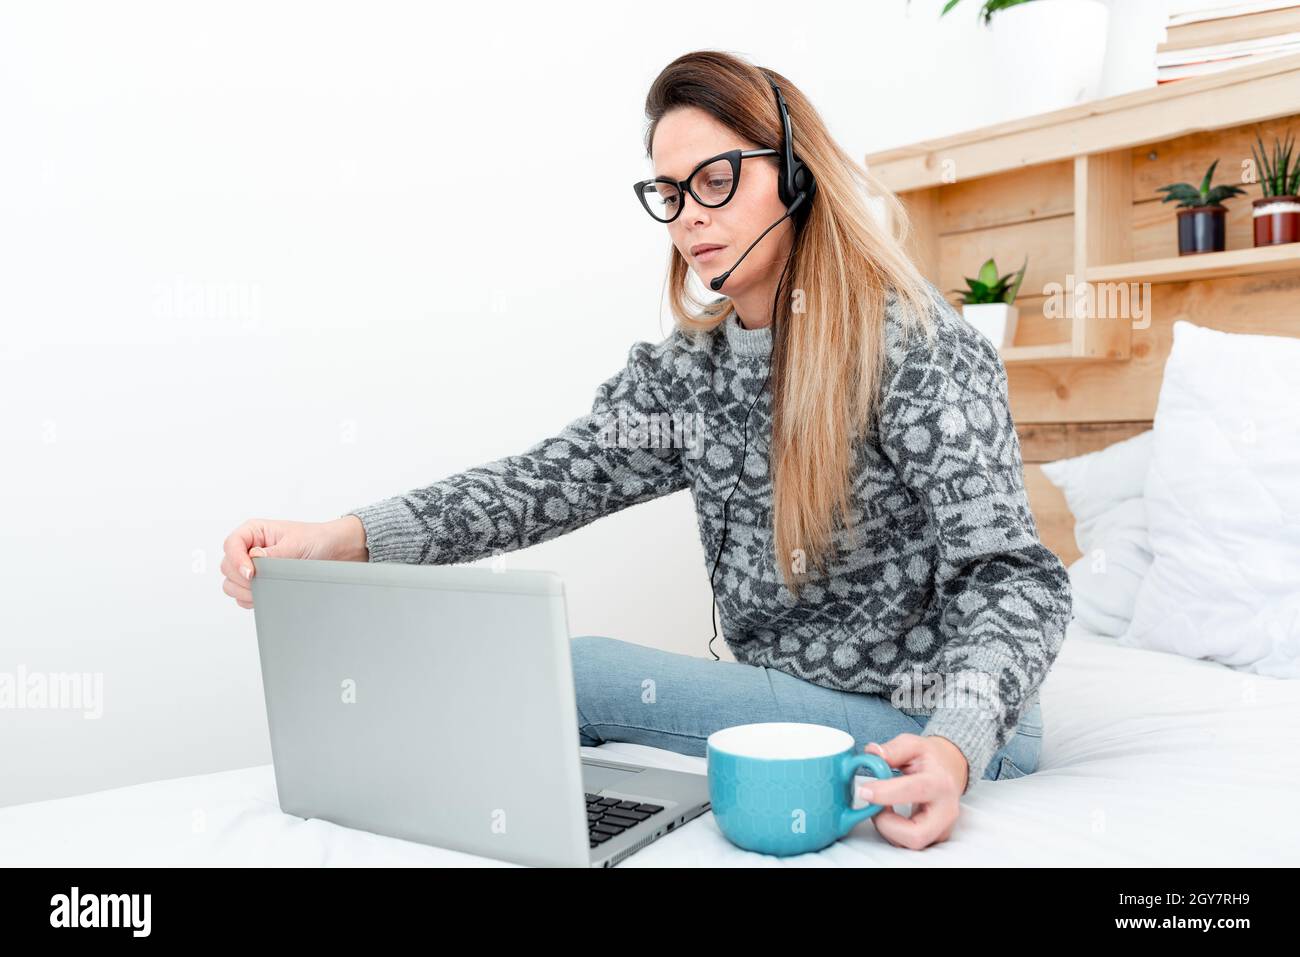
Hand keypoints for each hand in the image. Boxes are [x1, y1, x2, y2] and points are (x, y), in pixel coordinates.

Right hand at [221, 516, 368, 608]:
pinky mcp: (258, 582)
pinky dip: (251, 599)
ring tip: (267, 588)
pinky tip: (268, 594)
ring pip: (231, 583)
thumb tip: (254, 559)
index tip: (251, 573)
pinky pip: (242, 596)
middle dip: (242, 578)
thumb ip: (273, 554)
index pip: (231, 545)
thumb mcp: (296, 544)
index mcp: (254, 532)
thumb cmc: (316, 540)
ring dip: (245, 591)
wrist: (334, 551)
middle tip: (263, 582)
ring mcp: (251, 566)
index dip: (237, 560)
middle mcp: (249, 548)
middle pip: (227, 567)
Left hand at [854, 733, 968, 849]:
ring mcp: (942, 828)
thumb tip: (872, 753)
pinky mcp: (935, 837)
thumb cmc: (928, 758)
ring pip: (910, 843)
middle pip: (916, 835)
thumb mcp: (913, 744)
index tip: (864, 790)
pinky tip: (889, 814)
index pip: (914, 791)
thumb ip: (892, 749)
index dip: (885, 793)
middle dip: (887, 824)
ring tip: (882, 805)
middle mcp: (946, 811)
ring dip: (887, 828)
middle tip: (874, 805)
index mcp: (940, 783)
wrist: (949, 771)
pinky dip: (892, 831)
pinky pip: (908, 843)